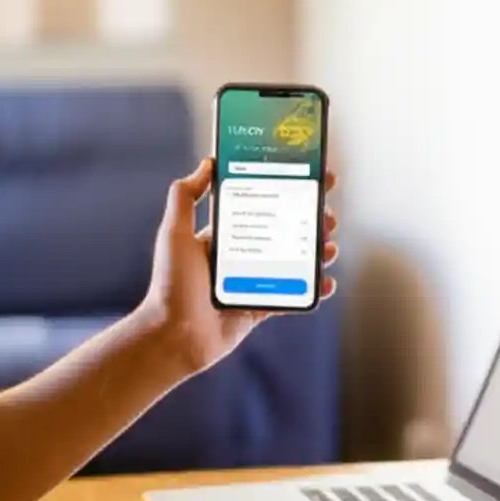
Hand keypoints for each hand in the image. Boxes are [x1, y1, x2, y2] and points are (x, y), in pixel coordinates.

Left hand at [138, 158, 339, 375]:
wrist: (174, 337)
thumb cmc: (170, 284)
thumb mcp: (174, 233)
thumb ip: (185, 196)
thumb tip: (208, 163)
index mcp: (223, 234)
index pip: (260, 204)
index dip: (285, 190)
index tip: (309, 176)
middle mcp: (240, 255)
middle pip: (284, 231)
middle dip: (310, 220)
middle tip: (327, 215)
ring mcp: (254, 281)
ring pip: (295, 261)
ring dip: (317, 252)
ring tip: (330, 246)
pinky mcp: (261, 307)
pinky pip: (294, 295)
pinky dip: (314, 288)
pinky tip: (327, 283)